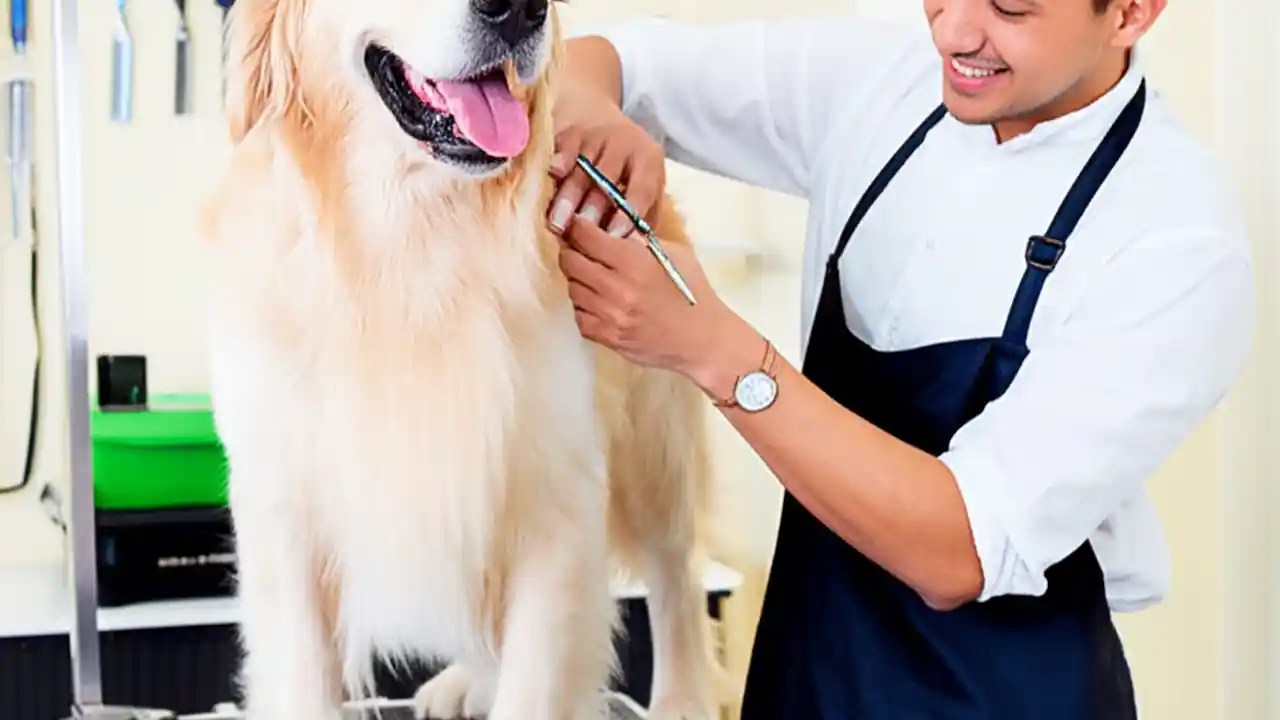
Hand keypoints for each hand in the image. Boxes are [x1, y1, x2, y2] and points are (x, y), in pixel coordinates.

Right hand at [547, 88, 666, 237]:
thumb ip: (644, 215)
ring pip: (582, 170)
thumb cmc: (626, 166)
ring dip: (569, 197)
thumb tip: (638, 249)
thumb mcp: (646, 184)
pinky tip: (551, 176)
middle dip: (592, 210)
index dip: (628, 214)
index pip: (641, 189)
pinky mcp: (571, 132)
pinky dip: (558, 162)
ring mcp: (596, 136)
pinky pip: (563, 148)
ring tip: (557, 224)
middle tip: (580, 235)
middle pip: (607, 180)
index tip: (614, 236)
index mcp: (648, 159)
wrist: (599, 118)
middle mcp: (624, 144)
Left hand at [556, 216, 753, 385]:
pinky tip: (598, 303)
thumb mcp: (674, 254)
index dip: (578, 228)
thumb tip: (612, 227)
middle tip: (579, 250)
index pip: (587, 238)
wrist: (703, 339)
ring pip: (573, 290)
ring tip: (593, 278)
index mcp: (636, 263)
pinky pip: (579, 317)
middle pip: (571, 262)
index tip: (577, 226)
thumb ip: (640, 240)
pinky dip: (584, 308)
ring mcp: (612, 316)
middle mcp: (619, 289)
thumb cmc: (692, 293)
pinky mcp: (610, 338)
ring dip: (578, 281)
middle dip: (572, 252)